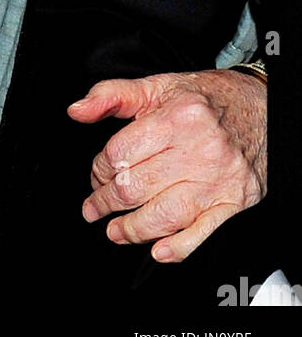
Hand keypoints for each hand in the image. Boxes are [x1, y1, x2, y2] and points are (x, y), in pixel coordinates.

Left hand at [67, 69, 266, 262]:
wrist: (260, 109)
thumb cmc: (206, 99)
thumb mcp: (157, 86)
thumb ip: (112, 96)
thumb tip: (77, 111)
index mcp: (176, 118)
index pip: (120, 153)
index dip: (99, 169)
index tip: (97, 175)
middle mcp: (199, 150)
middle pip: (135, 187)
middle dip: (106, 202)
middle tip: (95, 208)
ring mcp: (218, 180)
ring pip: (163, 216)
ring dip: (132, 230)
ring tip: (116, 231)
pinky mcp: (234, 203)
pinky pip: (202, 234)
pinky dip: (177, 248)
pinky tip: (158, 249)